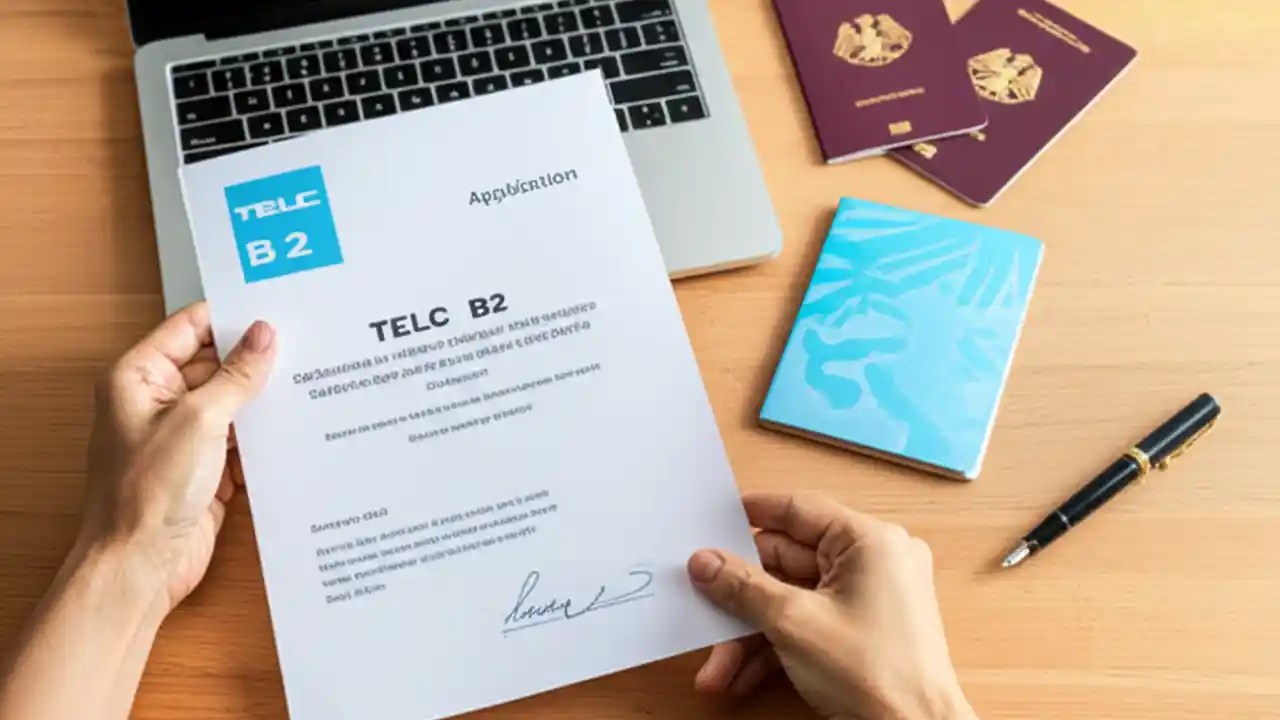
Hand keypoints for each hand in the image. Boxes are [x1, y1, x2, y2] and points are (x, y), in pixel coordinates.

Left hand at [78, 303, 275, 611]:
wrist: (141, 565)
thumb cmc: (146, 493)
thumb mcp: (199, 419)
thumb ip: (235, 375)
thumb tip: (263, 335)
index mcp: (139, 378)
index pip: (190, 328)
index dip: (232, 320)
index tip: (277, 314)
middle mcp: (158, 403)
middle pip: (215, 365)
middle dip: (256, 362)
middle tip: (305, 350)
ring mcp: (183, 436)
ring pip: (233, 403)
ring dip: (264, 402)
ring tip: (310, 385)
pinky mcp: (205, 467)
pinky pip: (241, 440)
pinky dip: (265, 438)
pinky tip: (298, 429)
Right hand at [686, 493, 976, 719]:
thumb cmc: (877, 675)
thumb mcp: (794, 624)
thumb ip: (743, 587)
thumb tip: (704, 561)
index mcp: (870, 541)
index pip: (799, 510)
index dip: (752, 515)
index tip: (712, 521)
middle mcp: (875, 560)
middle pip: (788, 563)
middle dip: (742, 598)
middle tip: (702, 608)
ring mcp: (872, 595)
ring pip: (793, 599)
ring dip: (752, 633)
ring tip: (719, 669)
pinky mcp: (866, 626)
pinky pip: (810, 620)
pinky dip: (777, 645)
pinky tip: (742, 676)